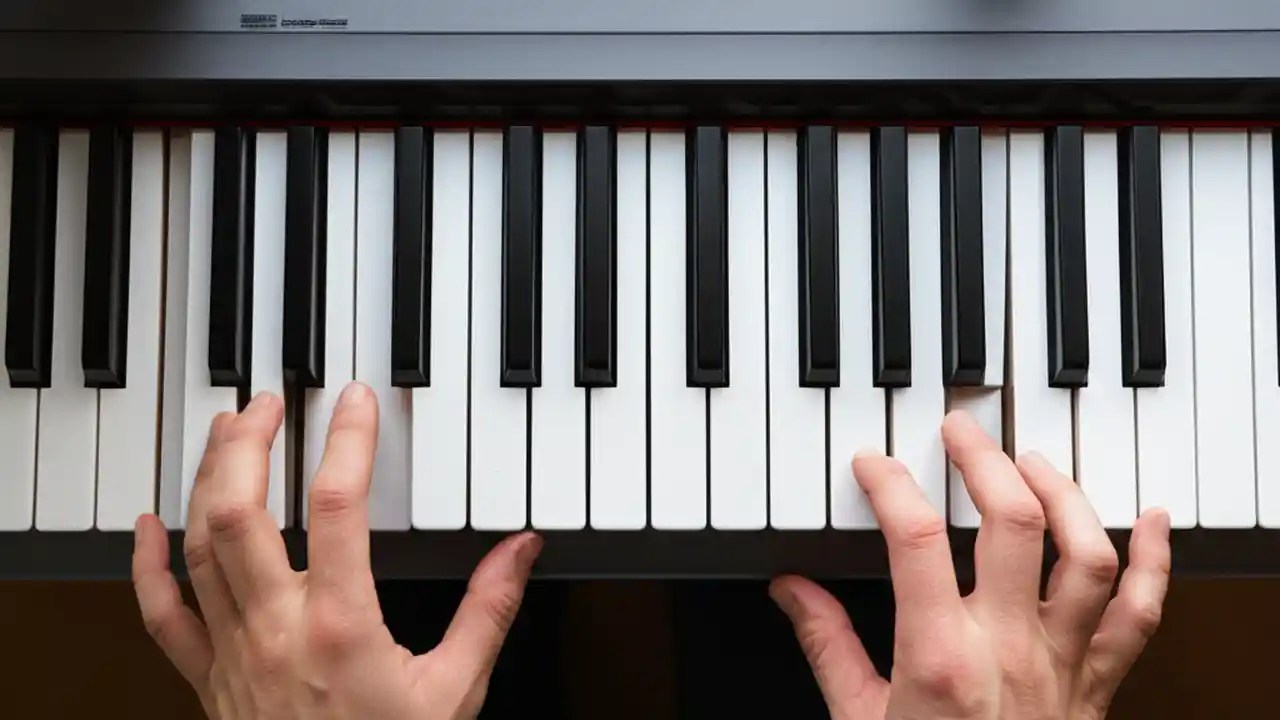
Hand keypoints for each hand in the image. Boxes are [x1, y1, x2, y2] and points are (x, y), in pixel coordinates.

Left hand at [132, 383, 542, 718]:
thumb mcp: (455, 690)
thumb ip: (489, 611)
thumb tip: (520, 550)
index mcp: (341, 626)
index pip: (334, 506)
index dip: (344, 439)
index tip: (352, 400)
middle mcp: (276, 630)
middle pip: (239, 511)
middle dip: (247, 442)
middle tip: (267, 403)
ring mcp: (233, 652)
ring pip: (198, 546)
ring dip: (205, 480)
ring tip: (224, 433)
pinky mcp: (208, 679)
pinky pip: (162, 615)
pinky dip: (148, 565)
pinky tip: (148, 524)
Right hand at [771, 412, 1170, 719]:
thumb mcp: (858, 717)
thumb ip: (826, 644)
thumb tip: (792, 590)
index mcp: (941, 656)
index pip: (914, 536)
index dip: (890, 484)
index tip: (875, 466)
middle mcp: (1008, 649)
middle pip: (1011, 521)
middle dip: (985, 459)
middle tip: (961, 432)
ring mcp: (1061, 663)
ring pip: (1085, 554)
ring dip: (1065, 494)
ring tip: (1035, 463)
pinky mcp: (1097, 684)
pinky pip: (1140, 614)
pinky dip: (1155, 561)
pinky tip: (1148, 519)